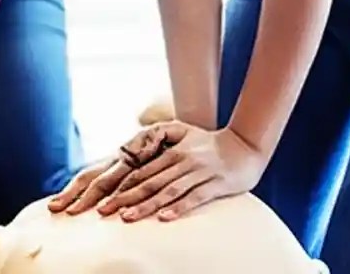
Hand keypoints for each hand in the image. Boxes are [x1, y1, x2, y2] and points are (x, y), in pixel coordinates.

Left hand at [83, 122, 265, 222]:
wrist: (246, 146)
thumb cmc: (210, 143)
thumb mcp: (185, 131)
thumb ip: (161, 135)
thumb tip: (134, 145)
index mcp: (174, 150)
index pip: (142, 170)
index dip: (121, 185)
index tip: (104, 198)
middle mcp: (185, 160)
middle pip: (150, 182)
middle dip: (126, 198)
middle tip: (105, 211)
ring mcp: (200, 173)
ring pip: (169, 191)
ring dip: (146, 205)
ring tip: (128, 217)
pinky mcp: (216, 184)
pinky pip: (195, 197)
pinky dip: (179, 207)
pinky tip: (164, 218)